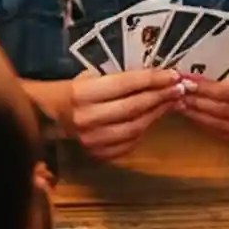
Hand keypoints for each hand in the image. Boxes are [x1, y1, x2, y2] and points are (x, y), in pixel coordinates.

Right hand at [68, 69, 183, 159]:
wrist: (49, 117)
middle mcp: (86, 118)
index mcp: (81, 94)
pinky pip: (130, 142)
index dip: (152, 79)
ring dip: (158, 113)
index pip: (124, 84)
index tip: (173, 75)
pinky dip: (145, 130)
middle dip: (160, 96)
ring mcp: (93, 139)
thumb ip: (119, 80)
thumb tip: (158, 78)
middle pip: (134, 107)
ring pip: (136, 127)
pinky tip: (155, 118)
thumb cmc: (74, 92)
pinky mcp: (99, 153)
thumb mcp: (89, 77)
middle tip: (179, 88)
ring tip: (172, 102)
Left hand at [180, 63, 228, 142]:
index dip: (205, 89)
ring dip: (198, 115)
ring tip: (182, 106)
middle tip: (180, 96)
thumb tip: (184, 80)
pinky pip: (219, 133)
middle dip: (198, 103)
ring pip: (219, 124)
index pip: (227, 92)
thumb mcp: (228, 72)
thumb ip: (209, 80)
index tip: (187, 84)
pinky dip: (203, 124)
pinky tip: (192, 116)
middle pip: (223, 110)